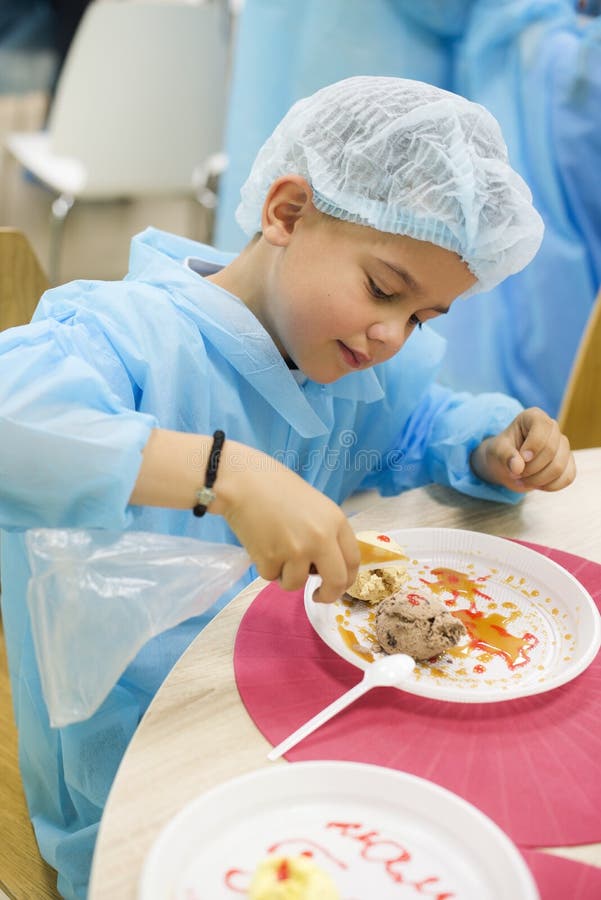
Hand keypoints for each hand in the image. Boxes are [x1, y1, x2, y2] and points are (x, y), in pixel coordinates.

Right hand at [214, 441, 359, 602]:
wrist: (244, 481)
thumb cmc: (277, 487)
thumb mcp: (315, 506)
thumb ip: (326, 532)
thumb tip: (326, 565)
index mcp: (336, 521)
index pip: (353, 561)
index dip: (346, 579)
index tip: (337, 585)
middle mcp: (321, 538)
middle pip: (336, 582)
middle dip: (327, 595)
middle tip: (317, 596)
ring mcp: (296, 550)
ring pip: (297, 583)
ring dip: (286, 575)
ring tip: (275, 551)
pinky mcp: (270, 558)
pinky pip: (271, 576)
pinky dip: (265, 566)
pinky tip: (260, 544)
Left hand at [470, 407, 575, 492]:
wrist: (507, 465)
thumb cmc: (501, 452)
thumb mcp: (496, 451)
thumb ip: (505, 455)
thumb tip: (517, 466)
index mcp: (533, 417)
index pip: (542, 427)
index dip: (533, 446)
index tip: (521, 458)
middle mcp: (552, 428)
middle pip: (551, 450)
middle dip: (531, 468)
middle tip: (515, 473)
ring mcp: (563, 445)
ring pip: (559, 467)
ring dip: (537, 480)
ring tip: (522, 480)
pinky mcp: (568, 463)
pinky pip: (567, 477)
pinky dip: (550, 486)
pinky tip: (536, 484)